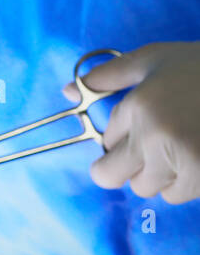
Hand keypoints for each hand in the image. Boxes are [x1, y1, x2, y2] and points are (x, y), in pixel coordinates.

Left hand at [63, 42, 199, 203]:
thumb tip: (67, 91)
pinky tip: (195, 156)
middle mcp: (156, 139)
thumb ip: (108, 76)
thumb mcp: (153, 60)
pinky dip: (183, 182)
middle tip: (146, 149)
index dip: (117, 136)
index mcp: (139, 108)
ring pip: (148, 187)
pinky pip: (179, 194)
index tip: (137, 126)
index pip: (105, 140)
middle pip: (112, 175)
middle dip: (121, 166)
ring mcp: (185, 163)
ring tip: (179, 146)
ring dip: (156, 174)